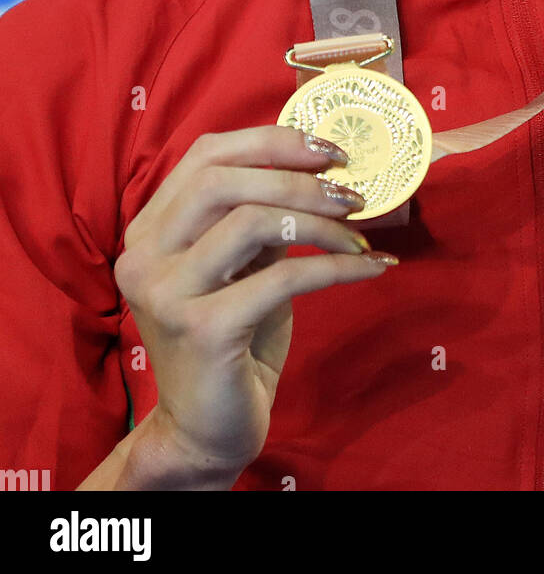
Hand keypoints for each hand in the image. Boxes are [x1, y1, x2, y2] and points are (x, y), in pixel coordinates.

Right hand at [114, 126, 395, 476]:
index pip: (205, 156)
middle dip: (297, 179)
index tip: (328, 152)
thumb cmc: (233, 339)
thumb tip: (319, 169)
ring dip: (320, 223)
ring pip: (251, 222)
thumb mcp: (242, 266)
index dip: (271, 143)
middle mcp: (145, 256)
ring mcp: (167, 293)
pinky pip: (282, 278)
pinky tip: (368, 267)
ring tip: (359, 234)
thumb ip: (258, 217)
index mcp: (151, 229)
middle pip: (222, 181)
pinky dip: (335, 266)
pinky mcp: (202, 330)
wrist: (206, 430)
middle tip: (350, 193)